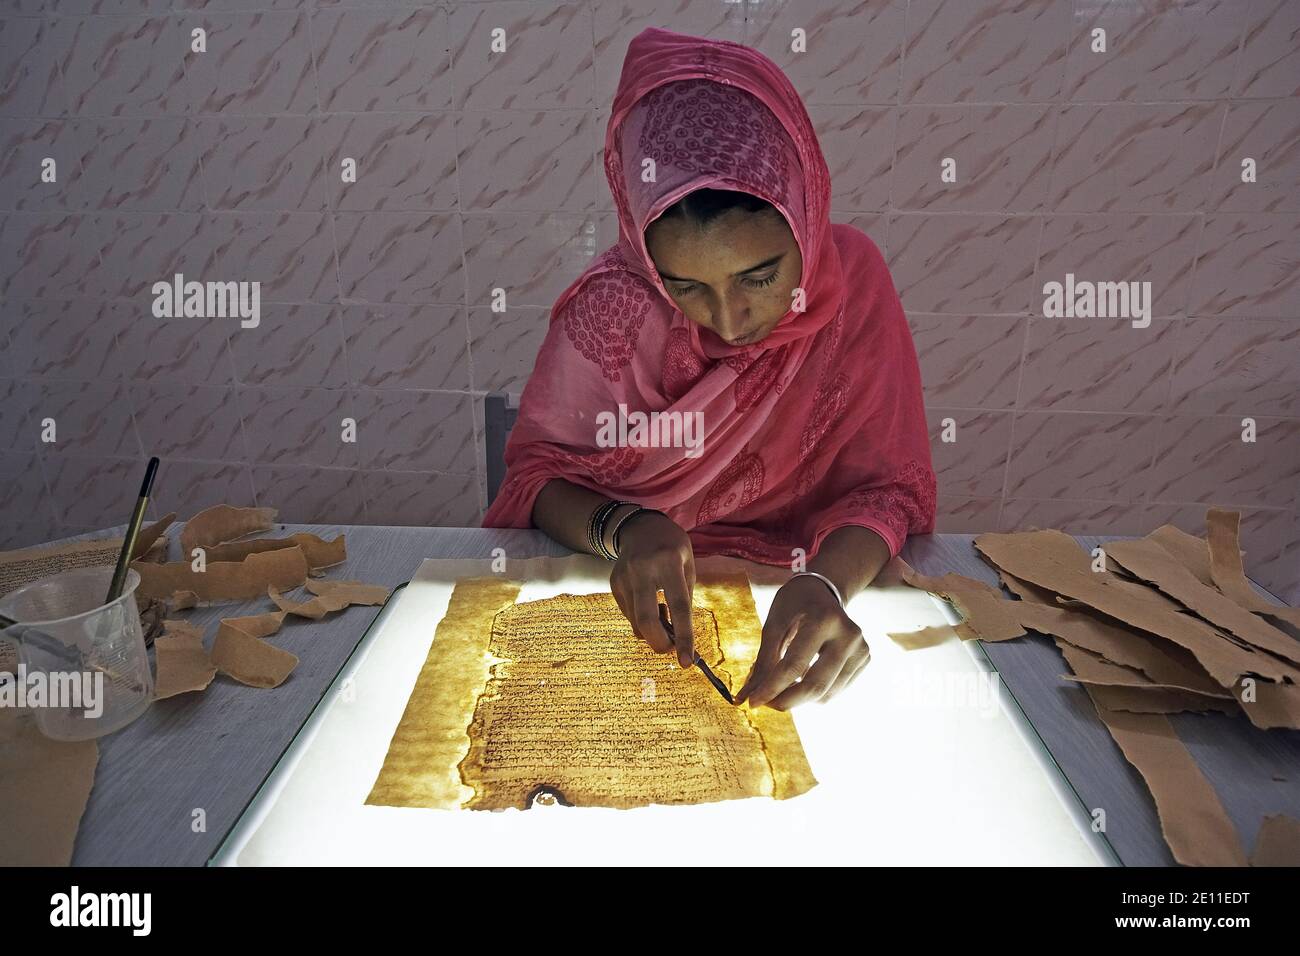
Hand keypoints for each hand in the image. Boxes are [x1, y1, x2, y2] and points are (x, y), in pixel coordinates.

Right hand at [609, 510, 696, 668]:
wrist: (641, 527)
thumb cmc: (672, 547)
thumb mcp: (688, 565)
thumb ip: (685, 598)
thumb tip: (677, 637)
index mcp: (668, 562)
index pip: (679, 606)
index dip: (684, 636)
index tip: (687, 661)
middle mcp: (642, 570)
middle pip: (646, 620)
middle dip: (660, 644)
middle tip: (671, 650)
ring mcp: (624, 577)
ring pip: (635, 622)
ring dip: (653, 631)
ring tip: (663, 615)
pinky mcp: (613, 584)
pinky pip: (628, 614)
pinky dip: (641, 619)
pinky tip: (649, 604)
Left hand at [736, 575, 869, 708]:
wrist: (824, 590)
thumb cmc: (794, 605)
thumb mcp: (774, 624)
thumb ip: (764, 661)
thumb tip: (748, 697)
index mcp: (824, 619)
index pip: (794, 665)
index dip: (771, 688)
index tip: (752, 703)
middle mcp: (848, 635)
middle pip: (815, 685)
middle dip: (786, 701)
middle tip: (766, 704)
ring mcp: (861, 648)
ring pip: (826, 694)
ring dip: (799, 698)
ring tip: (781, 686)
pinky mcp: (864, 659)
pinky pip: (835, 690)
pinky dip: (814, 693)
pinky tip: (803, 677)